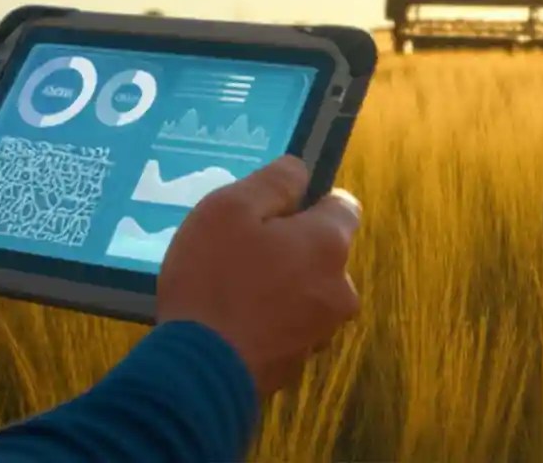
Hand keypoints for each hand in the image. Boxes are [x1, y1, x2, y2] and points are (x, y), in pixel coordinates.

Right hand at [156, 155, 361, 397]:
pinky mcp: (298, 363)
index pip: (343, 205)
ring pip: (306, 290)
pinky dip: (269, 319)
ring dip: (280, 284)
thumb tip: (300, 171)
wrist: (199, 373)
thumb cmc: (214, 280)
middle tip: (240, 250)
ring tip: (230, 288)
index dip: (309, 201)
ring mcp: (322, 331)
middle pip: (323, 251)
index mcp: (329, 244)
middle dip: (291, 246)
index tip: (273, 209)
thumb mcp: (230, 209)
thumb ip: (273, 182)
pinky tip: (231, 320)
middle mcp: (340, 288)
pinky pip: (289, 325)